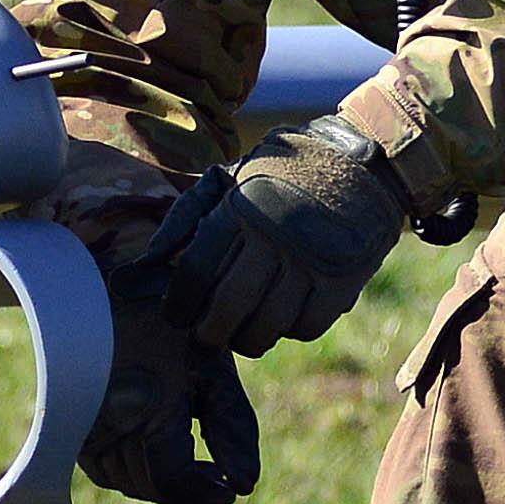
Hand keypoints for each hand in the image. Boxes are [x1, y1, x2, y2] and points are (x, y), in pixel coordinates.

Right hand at [83, 298, 260, 503]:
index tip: (230, 492)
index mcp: (140, 412)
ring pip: (125, 480)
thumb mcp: (211, 368)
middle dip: (186, 486)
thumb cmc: (165, 321)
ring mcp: (78, 429)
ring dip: (159, 478)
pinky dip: (133, 465)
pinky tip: (156, 444)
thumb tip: (245, 486)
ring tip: (191, 459)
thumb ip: (232, 430)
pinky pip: (104, 466)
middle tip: (217, 474)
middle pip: (149, 486)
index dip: (205, 495)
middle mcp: (100, 427)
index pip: (172, 483)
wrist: (102, 289)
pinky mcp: (67, 428)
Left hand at [140, 119, 413, 354]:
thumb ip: (183, 219)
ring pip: (268, 324)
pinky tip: (282, 319)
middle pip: (229, 305)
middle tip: (205, 337)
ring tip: (240, 335)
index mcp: (241, 207)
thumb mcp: (229, 180)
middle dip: (209, 332)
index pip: (197, 270)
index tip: (177, 316)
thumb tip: (142, 265)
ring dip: (247, 340)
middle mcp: (275, 233)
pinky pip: (306, 326)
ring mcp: (312, 259)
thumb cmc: (280, 177)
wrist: (362, 163)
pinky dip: (289, 332)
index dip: (180, 303)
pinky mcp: (344, 279)